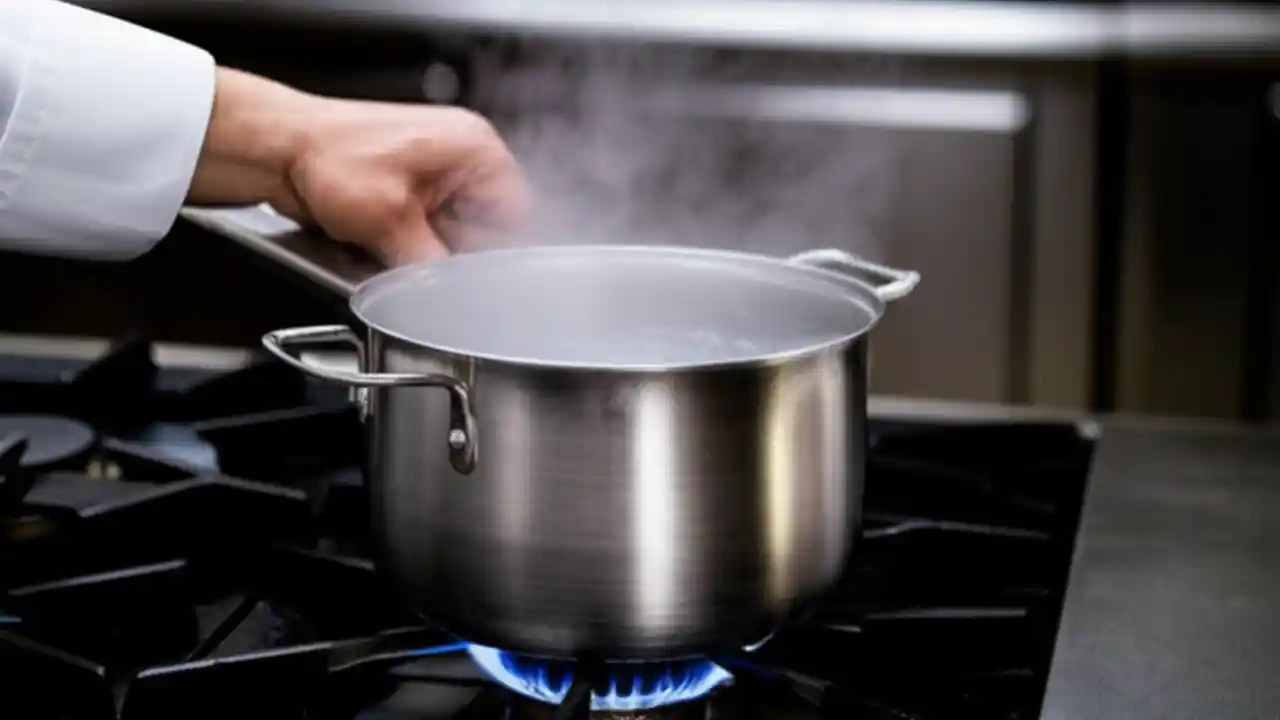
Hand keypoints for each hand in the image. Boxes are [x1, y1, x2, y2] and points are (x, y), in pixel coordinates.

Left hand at [187, 68, 529, 263]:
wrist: (274, 148)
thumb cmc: (328, 156)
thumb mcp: (393, 223)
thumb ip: (435, 269)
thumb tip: (457, 303)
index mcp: (476, 150)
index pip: (516, 218)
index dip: (496, 256)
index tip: (478, 285)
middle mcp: (461, 158)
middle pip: (482, 231)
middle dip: (453, 256)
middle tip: (423, 268)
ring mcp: (433, 175)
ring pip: (450, 237)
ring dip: (424, 254)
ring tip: (390, 249)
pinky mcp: (407, 191)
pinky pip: (423, 232)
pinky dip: (405, 246)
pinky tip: (381, 245)